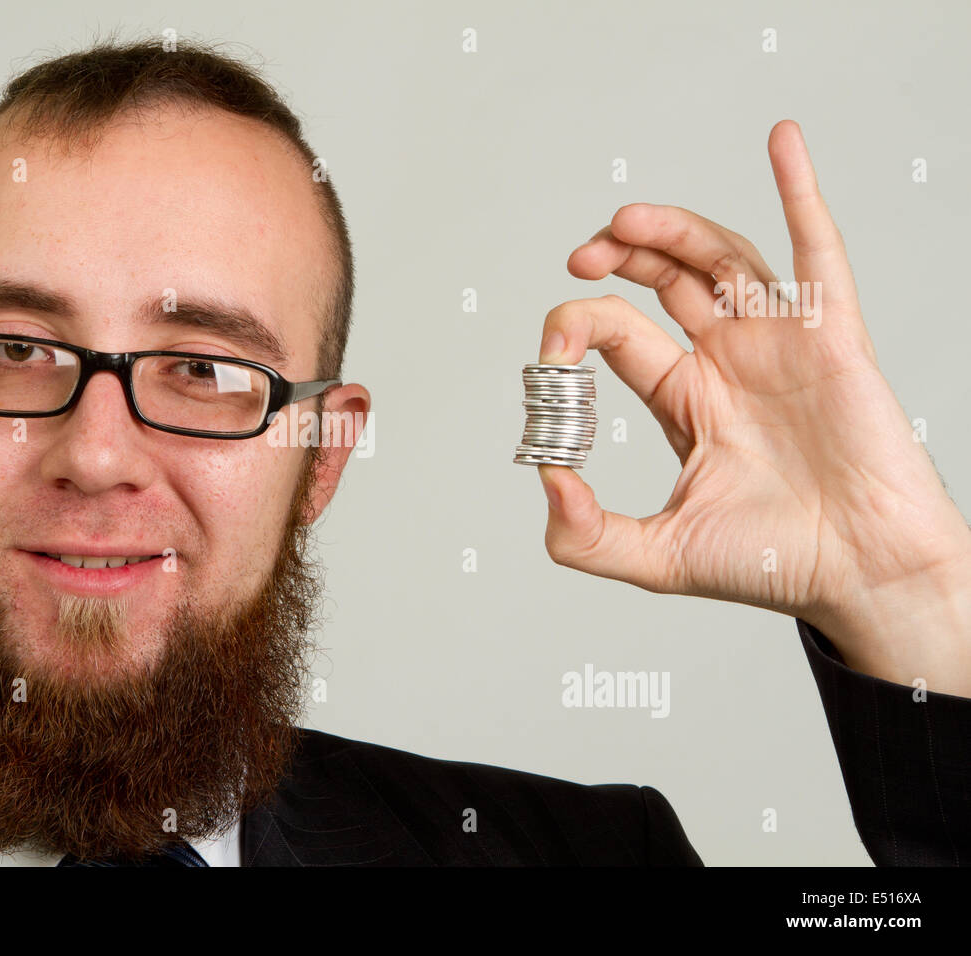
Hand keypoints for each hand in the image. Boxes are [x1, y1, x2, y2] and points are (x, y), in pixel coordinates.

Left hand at [537, 120, 970, 692]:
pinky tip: (780, 142)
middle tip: (582, 252)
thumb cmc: (773, 564)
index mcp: (686, 400)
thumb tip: (545, 480)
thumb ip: (585, 535)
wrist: (863, 577)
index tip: (551, 355)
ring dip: (675, 230)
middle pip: (667, 279)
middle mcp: (730, 361)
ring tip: (625, 220)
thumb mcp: (657, 557)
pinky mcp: (832, 337)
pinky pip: (817, 252)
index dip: (577, 328)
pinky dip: (800, 192)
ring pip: (723, 258)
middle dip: (620, 255)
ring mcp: (780, 343)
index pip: (621, 333)